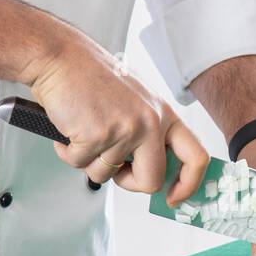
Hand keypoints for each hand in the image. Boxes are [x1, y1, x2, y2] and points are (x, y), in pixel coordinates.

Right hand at [24, 23, 207, 204]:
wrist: (60, 57)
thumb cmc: (91, 78)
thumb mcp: (135, 102)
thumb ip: (148, 133)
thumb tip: (153, 170)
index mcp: (163, 114)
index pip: (196, 157)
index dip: (188, 184)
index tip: (174, 197)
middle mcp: (150, 122)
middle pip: (151, 180)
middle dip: (128, 182)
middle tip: (114, 169)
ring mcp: (125, 129)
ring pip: (107, 175)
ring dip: (89, 160)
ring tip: (84, 131)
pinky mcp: (97, 135)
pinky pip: (80, 164)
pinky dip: (69, 152)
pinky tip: (69, 129)